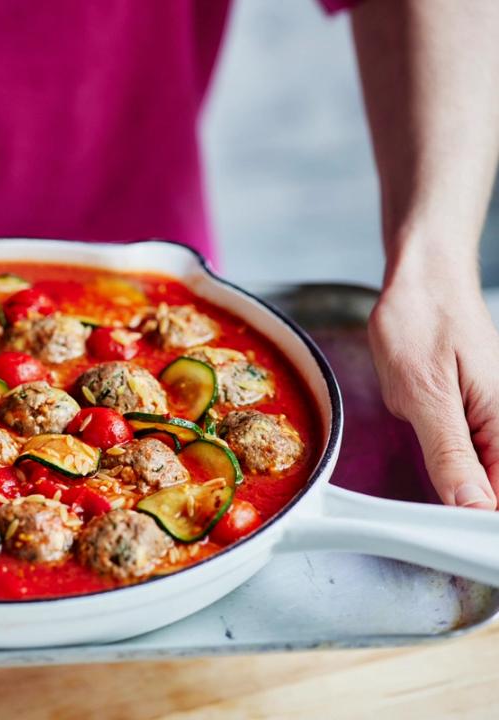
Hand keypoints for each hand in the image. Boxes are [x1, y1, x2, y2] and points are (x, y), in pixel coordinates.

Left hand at [369, 263, 498, 508]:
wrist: (423, 279)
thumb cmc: (422, 323)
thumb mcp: (424, 394)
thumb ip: (449, 453)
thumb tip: (470, 506)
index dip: (478, 527)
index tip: (451, 545)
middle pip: (496, 492)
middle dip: (469, 512)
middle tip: (435, 531)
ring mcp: (494, 421)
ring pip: (486, 478)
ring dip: (462, 493)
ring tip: (437, 489)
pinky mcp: (477, 415)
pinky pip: (475, 457)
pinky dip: (457, 470)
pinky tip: (440, 468)